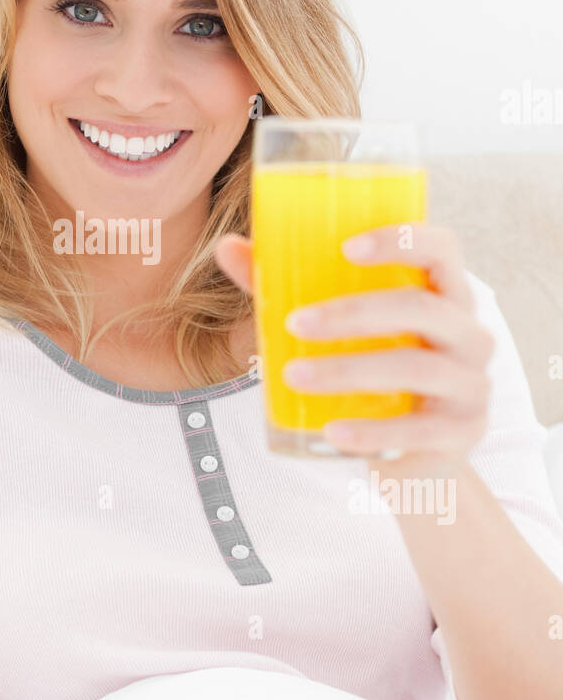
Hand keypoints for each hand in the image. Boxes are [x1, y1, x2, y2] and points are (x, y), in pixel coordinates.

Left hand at [214, 224, 495, 461]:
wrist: (413, 459)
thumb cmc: (371, 374)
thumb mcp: (334, 331)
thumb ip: (285, 288)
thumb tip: (227, 248)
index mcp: (444, 294)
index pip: (442, 249)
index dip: (402, 240)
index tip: (346, 248)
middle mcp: (469, 333)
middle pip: (422, 308)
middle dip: (353, 313)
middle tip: (295, 323)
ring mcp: (472, 384)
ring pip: (417, 367)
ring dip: (349, 370)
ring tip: (294, 377)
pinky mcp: (463, 434)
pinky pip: (419, 431)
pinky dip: (372, 431)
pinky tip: (332, 432)